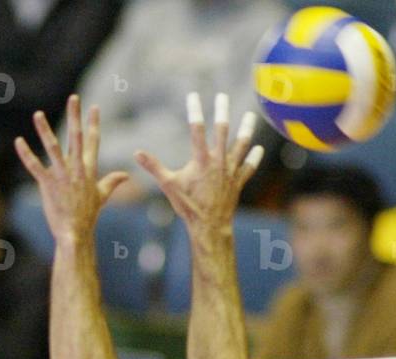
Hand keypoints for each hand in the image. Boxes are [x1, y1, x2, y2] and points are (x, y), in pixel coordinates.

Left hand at [14, 94, 129, 242]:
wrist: (76, 233)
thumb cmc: (88, 215)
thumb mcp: (102, 196)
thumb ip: (112, 182)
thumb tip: (127, 175)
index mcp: (89, 170)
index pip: (93, 142)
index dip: (94, 124)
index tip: (94, 107)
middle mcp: (77, 169)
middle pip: (76, 138)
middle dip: (75, 116)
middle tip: (74, 98)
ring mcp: (62, 176)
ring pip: (53, 148)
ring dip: (45, 130)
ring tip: (37, 114)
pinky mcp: (48, 185)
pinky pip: (35, 166)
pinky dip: (26, 154)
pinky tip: (19, 142)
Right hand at [134, 93, 262, 229]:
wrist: (209, 226)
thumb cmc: (188, 206)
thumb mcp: (168, 185)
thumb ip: (153, 167)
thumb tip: (136, 153)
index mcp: (201, 160)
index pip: (197, 130)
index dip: (195, 111)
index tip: (193, 95)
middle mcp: (218, 161)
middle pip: (223, 131)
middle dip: (222, 112)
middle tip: (223, 96)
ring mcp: (230, 171)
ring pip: (241, 145)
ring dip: (247, 129)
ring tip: (251, 116)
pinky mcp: (238, 182)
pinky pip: (248, 167)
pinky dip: (254, 158)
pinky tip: (259, 148)